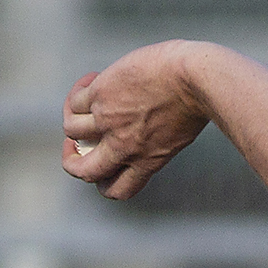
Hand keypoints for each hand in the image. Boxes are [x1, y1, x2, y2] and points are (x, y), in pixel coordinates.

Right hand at [61, 41, 212, 199]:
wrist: (194, 77)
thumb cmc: (196, 100)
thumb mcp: (179, 135)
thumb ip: (156, 142)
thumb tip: (143, 129)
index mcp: (147, 161)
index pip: (117, 190)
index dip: (103, 181)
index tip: (104, 163)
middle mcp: (124, 147)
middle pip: (84, 171)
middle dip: (72, 161)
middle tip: (76, 142)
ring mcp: (109, 122)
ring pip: (71, 132)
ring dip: (73, 118)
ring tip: (86, 102)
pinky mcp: (100, 95)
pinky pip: (75, 102)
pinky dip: (78, 92)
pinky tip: (92, 79)